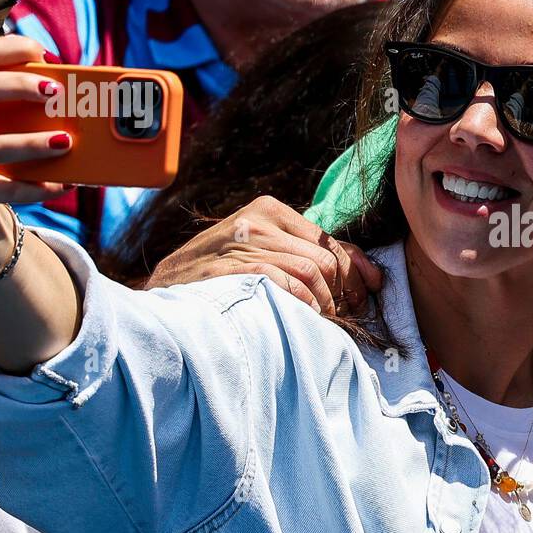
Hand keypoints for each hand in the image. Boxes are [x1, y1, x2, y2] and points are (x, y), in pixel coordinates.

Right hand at [0, 35, 70, 229]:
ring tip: (66, 141)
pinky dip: (36, 188)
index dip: (15, 49)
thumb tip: (74, 87)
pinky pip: (3, 189)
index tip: (49, 57)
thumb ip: (19, 95)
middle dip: (19, 86)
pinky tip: (63, 184)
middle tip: (57, 91)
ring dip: (33, 143)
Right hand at [144, 196, 381, 315]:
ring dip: (324, 304)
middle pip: (324, 259)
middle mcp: (257, 221)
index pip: (329, 241)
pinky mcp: (230, 267)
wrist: (162, 291)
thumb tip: (369, 273)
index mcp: (269, 210)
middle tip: (344, 316)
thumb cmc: (218, 275)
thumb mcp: (260, 251)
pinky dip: (302, 305)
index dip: (356, 271)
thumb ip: (306, 254)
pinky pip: (285, 284)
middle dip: (342, 292)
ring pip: (309, 272)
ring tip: (322, 321)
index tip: (367, 294)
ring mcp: (242, 243)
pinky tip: (302, 319)